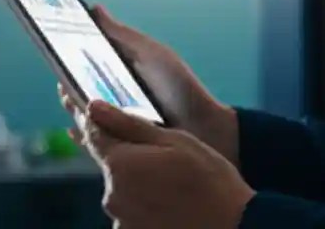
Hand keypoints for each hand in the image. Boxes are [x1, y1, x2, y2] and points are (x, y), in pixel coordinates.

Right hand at [59, 5, 239, 166]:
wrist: (202, 126)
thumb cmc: (177, 85)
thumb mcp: (150, 55)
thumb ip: (122, 35)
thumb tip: (93, 8)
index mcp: (115, 72)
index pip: (82, 62)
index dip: (65, 54)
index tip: (50, 41)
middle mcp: (110, 95)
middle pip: (77, 88)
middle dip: (66, 83)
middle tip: (62, 76)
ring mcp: (112, 120)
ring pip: (82, 113)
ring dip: (72, 107)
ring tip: (70, 98)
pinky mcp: (117, 144)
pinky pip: (93, 140)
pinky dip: (82, 135)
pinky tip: (75, 130)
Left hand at [84, 100, 254, 228]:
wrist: (230, 225)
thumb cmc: (207, 178)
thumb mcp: (175, 140)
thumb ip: (129, 124)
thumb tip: (93, 107)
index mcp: (120, 164)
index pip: (94, 136)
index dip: (95, 121)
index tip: (94, 110)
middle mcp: (111, 194)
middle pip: (112, 165)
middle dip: (130, 157)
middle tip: (164, 158)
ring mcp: (119, 220)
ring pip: (123, 189)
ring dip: (139, 182)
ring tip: (173, 185)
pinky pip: (131, 211)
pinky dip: (145, 205)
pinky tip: (170, 204)